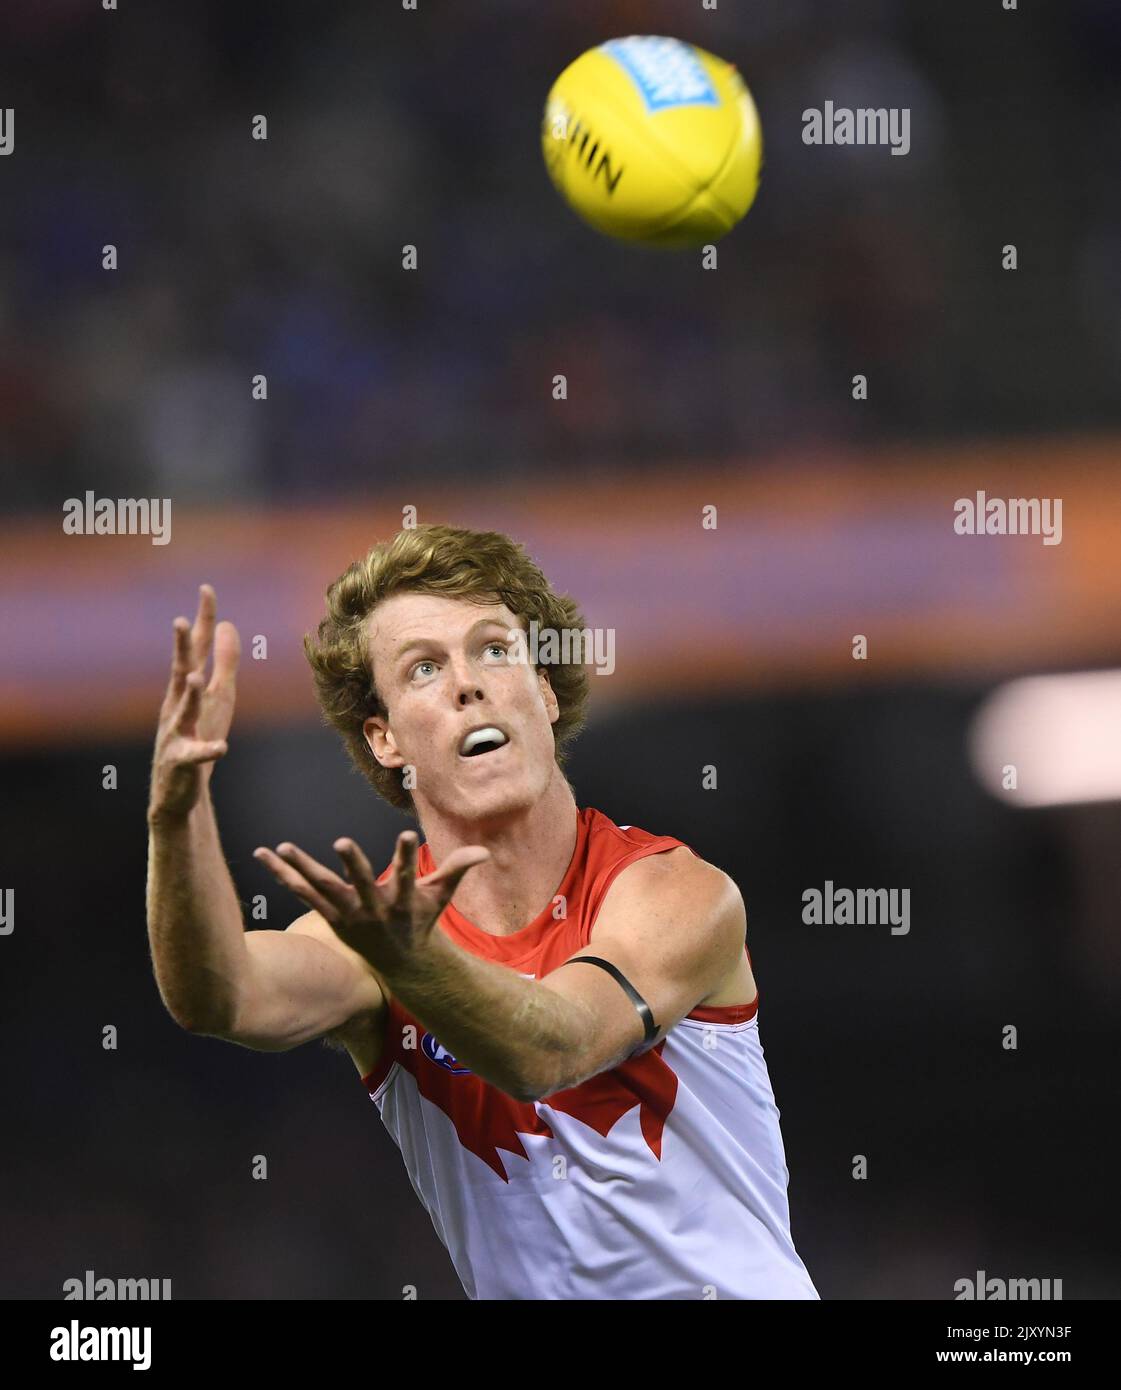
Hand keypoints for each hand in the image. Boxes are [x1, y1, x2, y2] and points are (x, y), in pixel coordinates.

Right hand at [147, 584, 240, 823]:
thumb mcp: (218, 695)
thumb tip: (228, 624)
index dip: (202, 620)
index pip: (195, 648)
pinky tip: (221, 748)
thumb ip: (224, 661)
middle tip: (180, 621)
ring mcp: (176, 733)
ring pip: (182, 712)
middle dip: (181, 648)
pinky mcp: (182, 762)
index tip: (207, 589)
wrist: (178, 790)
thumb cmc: (198, 734)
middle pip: (180, 671)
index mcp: (185, 687)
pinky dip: (207, 751)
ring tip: (197, 678)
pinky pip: (195, 755)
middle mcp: (176, 705)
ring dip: (189, 695)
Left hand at [253, 830, 489, 973]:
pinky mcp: (330, 918)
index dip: (407, 857)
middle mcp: (373, 909)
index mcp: (402, 902)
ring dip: (301, 868)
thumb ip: (457, 870)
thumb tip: (485, 852)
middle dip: (353, 864)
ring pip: (322, 888)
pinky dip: (284, 875)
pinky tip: (265, 855)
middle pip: (360, 883)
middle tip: (343, 842)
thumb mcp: (441, 897)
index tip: (407, 835)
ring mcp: (348, 915)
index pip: (407, 875)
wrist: (401, 963)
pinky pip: (303, 894)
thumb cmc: (421, 920)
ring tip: (282, 847)